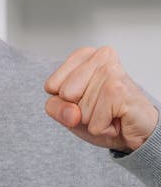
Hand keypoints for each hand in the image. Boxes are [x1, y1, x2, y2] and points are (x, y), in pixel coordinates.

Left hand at [44, 46, 159, 152]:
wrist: (135, 131)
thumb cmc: (103, 114)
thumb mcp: (68, 110)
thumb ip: (56, 107)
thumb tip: (72, 112)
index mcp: (84, 56)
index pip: (51, 85)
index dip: (65, 101)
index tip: (86, 99)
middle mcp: (100, 57)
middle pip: (65, 96)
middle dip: (79, 110)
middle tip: (101, 107)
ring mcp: (112, 73)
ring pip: (80, 111)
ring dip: (93, 120)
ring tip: (110, 113)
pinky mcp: (120, 92)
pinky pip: (94, 123)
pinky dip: (103, 129)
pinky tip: (117, 119)